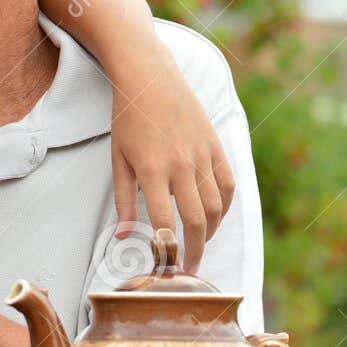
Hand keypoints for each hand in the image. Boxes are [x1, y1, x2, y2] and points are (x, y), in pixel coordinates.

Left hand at [109, 57, 235, 271]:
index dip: (169, 250)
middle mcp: (182, 165)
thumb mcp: (118, 159)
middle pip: (197, 220)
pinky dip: (226, 205)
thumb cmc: (127, 119)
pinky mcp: (215, 145)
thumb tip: (123, 237)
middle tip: (192, 268)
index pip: (166, 223)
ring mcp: (202, 155)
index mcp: (153, 170)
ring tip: (201, 244)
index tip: (168, 268)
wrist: (149, 78)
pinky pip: (228, 183)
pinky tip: (217, 217)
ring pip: (217, 204)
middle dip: (196, 250)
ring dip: (212, 230)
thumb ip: (123, 200)